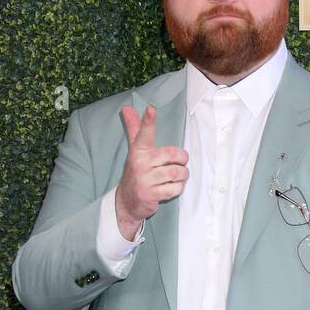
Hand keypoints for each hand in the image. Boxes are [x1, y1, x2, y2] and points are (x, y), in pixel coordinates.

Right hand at [115, 104, 188, 237]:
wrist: (126, 201)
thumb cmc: (135, 171)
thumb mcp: (134, 150)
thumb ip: (134, 129)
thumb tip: (126, 108)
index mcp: (138, 150)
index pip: (144, 133)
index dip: (148, 121)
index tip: (151, 109)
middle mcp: (140, 163)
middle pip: (172, 154)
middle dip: (182, 159)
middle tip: (182, 162)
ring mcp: (145, 180)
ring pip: (176, 172)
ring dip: (183, 175)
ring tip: (180, 176)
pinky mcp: (151, 194)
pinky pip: (174, 188)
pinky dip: (179, 188)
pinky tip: (174, 187)